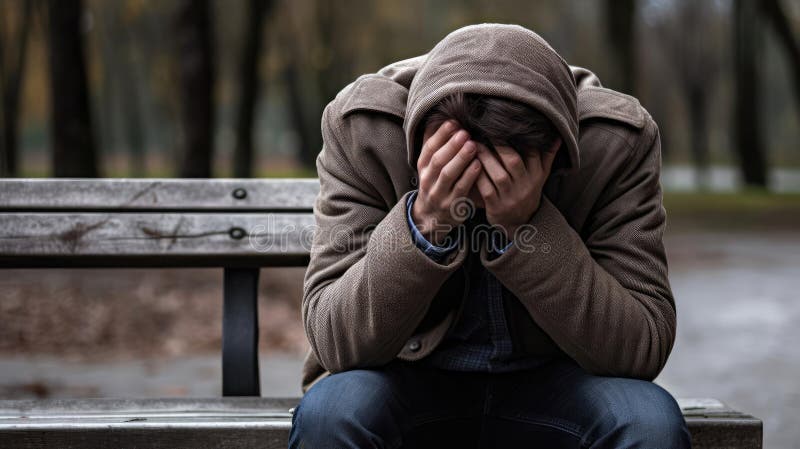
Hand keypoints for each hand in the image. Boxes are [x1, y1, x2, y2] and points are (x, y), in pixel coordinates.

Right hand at [412, 120, 482, 245]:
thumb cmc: (435, 183)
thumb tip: (440, 118)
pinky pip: (460, 189)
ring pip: (448, 174)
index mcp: (423, 166)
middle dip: (451, 145)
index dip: (440, 134)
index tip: (453, 122)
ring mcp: (439, 193)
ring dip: (460, 158)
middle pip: (438, 159)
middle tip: (465, 132)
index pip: (429, 148)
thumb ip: (434, 144)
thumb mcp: (429, 165)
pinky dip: (469, 176)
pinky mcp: (451, 205)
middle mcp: (428, 179)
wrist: (431, 216)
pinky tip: (478, 164)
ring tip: (473, 145)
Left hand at [474, 139, 560, 238]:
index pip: (533, 153)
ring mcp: (510, 197)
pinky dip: (478, 176)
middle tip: (485, 130)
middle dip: (499, 145)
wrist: (520, 224)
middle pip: (514, 162)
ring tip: (474, 144)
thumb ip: (547, 156)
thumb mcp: (541, 177)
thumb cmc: (528, 193)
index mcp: (536, 176)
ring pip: (498, 175)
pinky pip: (486, 189)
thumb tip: (557, 136)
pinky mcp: (496, 206)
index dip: (522, 138)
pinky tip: (470, 165)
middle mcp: (525, 186)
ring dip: (485, 158)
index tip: (507, 124)